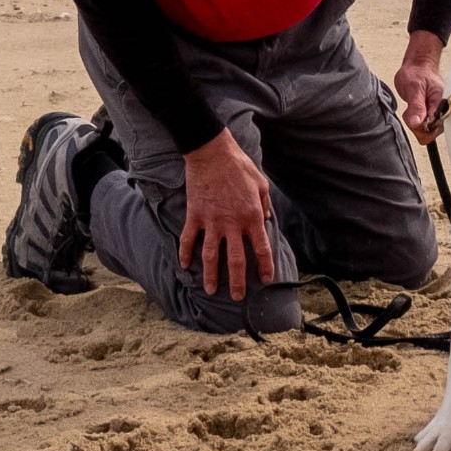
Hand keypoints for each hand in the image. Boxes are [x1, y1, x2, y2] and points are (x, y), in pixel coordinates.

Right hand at [180, 127, 274, 295]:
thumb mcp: (262, 184)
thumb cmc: (239, 166)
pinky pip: (188, 239)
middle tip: (237, 297)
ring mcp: (211, 222)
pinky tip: (184, 266)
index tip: (265, 279)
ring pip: (210, 256)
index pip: (261, 249)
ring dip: (211, 275)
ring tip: (211, 290)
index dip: (265, 266)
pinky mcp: (195, 216)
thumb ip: (265, 205)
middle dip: (237, 282)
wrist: (212, 153)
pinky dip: (185, 254)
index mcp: (251, 216)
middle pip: (236, 260)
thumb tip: (266, 221)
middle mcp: (232, 224)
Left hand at [395, 30, 444, 145]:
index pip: (434, 129)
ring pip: (424, 133)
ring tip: (414, 106)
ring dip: (415, 122)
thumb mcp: (414, 86)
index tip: (414, 115)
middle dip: (417, 125)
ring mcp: (438, 117)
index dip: (421, 126)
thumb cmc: (417, 73)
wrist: (417, 67)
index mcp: (444, 105)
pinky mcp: (432, 118)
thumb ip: (416, 106)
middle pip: (429, 134)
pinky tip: (414, 110)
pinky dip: (414, 122)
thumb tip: (417, 123)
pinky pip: (422, 129)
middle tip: (413, 107)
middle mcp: (444, 113)